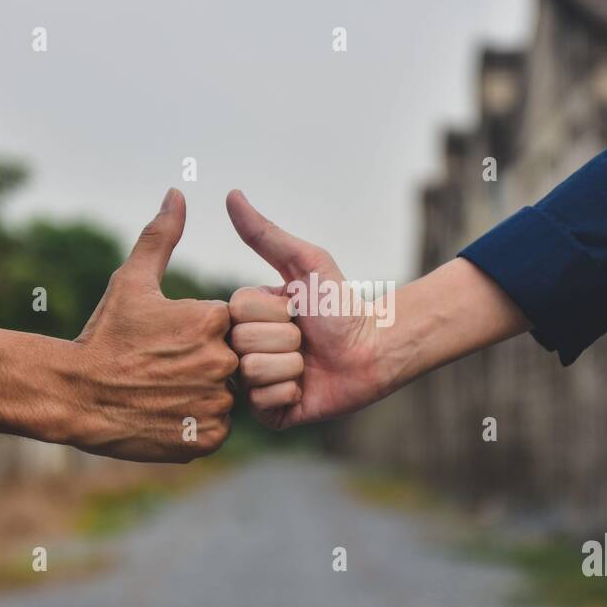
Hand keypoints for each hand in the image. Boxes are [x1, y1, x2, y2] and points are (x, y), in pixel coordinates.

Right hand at [0, 188, 237, 461]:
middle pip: (230, 360)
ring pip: (224, 396)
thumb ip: (162, 237)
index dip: (199, 331)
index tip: (170, 339)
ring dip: (201, 393)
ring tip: (164, 390)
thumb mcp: (131, 281)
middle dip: (203, 362)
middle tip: (164, 367)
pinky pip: (214, 428)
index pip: (228, 324)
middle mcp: (223, 362)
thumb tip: (177, 194)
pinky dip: (195, 423)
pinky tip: (167, 412)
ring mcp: (216, 404)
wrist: (74, 395)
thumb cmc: (105, 335)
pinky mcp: (207, 438)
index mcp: (213, 321)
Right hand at [225, 189, 531, 428]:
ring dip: (291, 367)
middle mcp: (243, 350)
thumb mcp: (305, 264)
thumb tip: (232, 194)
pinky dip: (291, 394)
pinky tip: (306, 388)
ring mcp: (254, 383)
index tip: (295, 311)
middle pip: (243, 347)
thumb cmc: (341, 304)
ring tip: (309, 364)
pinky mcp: (270, 412)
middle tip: (306, 340)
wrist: (374, 348)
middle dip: (285, 341)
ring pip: (253, 375)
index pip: (234, 315)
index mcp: (244, 317)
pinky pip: (263, 405)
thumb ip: (266, 234)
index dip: (271, 314)